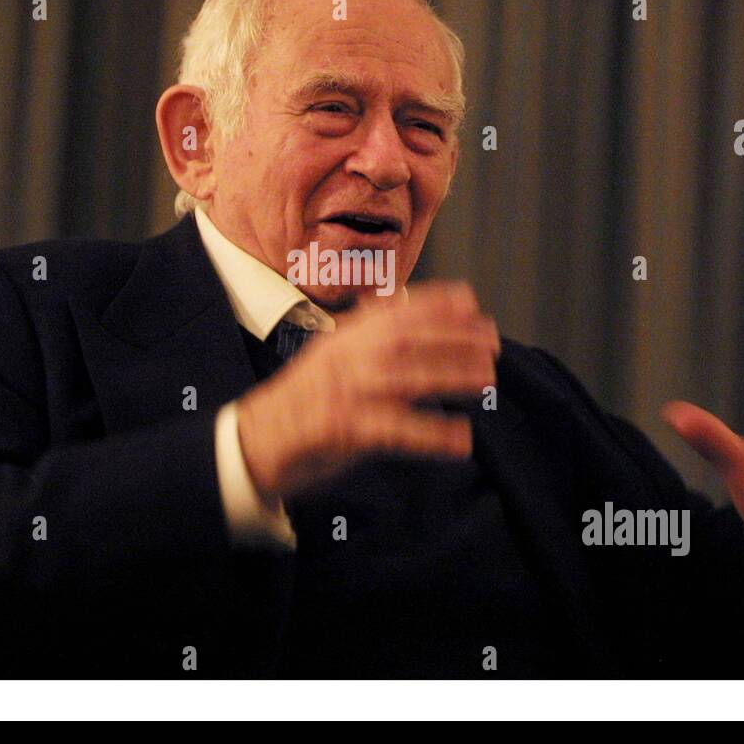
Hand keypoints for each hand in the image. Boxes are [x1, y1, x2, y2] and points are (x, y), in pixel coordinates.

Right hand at [237, 281, 499, 500]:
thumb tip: (400, 305)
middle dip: (453, 337)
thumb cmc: (299, 403)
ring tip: (487, 379)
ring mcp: (343, 392)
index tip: (470, 301)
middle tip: (492, 341)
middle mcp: (343, 358)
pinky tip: (460, 440)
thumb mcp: (329, 356)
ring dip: (450, 375)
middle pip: (406, 339)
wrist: (250, 442)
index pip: (393, 311)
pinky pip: (395, 430)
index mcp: (342, 338)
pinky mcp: (342, 430)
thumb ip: (363, 334)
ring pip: (405, 377)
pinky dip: (430, 434)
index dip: (433, 302)